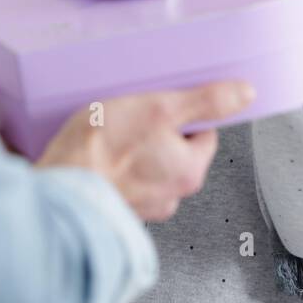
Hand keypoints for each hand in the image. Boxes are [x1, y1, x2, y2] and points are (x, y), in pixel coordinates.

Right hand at [37, 80, 255, 221]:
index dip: (181, 113)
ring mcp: (143, 205)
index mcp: (189, 170)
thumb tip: (244, 93)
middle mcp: (171, 195)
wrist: (57, 190)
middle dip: (154, 133)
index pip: (203, 132)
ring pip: (147, 165)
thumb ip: (205, 101)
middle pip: (174, 149)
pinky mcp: (116, 208)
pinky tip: (97, 156)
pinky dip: (114, 168)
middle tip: (131, 118)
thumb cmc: (101, 152)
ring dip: (133, 151)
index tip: (161, 106)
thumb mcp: (159, 109)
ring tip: (109, 137)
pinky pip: (123, 180)